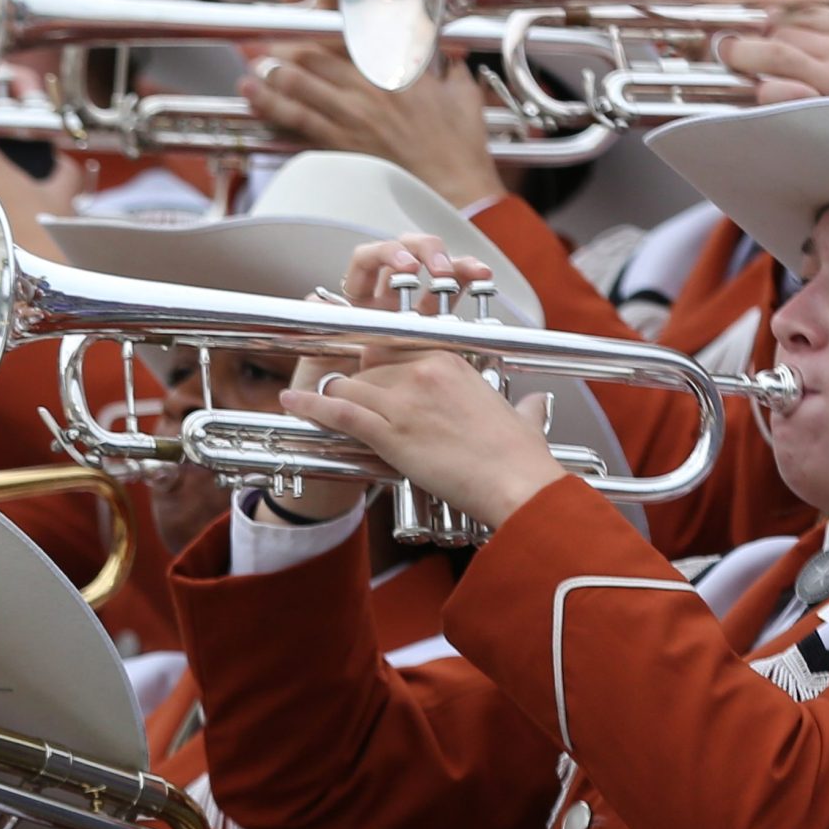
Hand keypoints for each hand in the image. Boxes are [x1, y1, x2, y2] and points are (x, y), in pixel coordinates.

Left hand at [242, 40, 506, 209]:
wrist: (455, 186)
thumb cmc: (460, 143)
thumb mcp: (462, 91)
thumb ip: (450, 63)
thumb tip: (451, 48)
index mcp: (400, 66)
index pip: (355, 33)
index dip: (327, 19)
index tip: (310, 5)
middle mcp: (371, 85)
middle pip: (318, 51)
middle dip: (287, 38)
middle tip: (263, 27)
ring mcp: (353, 113)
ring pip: (301, 80)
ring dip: (271, 65)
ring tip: (249, 54)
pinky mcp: (341, 141)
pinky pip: (298, 118)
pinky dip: (270, 103)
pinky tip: (251, 91)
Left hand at [279, 233, 565, 529]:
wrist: (518, 484)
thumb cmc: (519, 457)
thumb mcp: (523, 420)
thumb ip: (525, 408)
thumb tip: (537, 406)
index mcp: (451, 361)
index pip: (395, 344)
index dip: (374, 357)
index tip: (361, 361)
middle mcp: (424, 371)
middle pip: (368, 364)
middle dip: (352, 377)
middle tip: (333, 383)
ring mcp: (404, 400)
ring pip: (350, 384)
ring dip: (329, 392)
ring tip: (306, 396)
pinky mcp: (390, 432)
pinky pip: (339, 410)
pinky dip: (311, 405)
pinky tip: (292, 401)